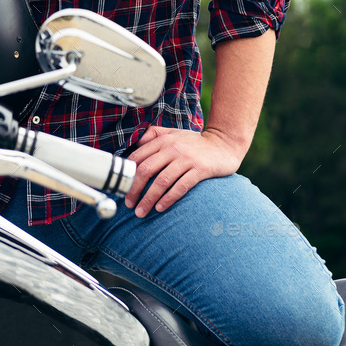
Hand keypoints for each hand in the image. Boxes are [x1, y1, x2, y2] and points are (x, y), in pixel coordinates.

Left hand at [125, 126, 241, 217]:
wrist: (224, 144)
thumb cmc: (196, 142)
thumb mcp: (174, 133)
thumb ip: (155, 135)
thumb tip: (135, 142)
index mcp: (163, 140)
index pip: (138, 157)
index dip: (127, 174)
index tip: (122, 189)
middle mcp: (172, 148)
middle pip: (146, 170)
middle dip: (134, 189)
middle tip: (129, 205)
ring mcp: (186, 159)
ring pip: (161, 181)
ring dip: (148, 198)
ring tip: (141, 212)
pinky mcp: (200, 170)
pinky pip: (180, 186)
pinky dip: (168, 198)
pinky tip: (160, 208)